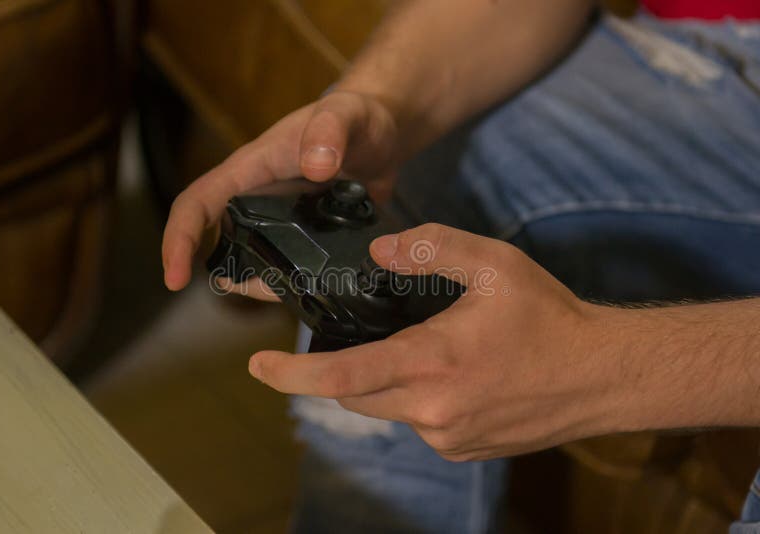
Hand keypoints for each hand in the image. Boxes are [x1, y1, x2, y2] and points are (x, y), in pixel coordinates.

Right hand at [162, 91, 399, 291]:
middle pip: (221, 239)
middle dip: (225, 272)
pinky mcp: (309, 232)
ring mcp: (283, 217)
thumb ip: (329, 131)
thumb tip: (315, 166)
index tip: (174, 278)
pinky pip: (291, 262)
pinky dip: (294, 280)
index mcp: (252, 167)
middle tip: (253, 292)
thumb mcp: (345, 115)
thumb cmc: (357, 115)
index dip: (179, 239)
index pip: (198, 202)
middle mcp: (260, 195)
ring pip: (256, 257)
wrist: (384, 128)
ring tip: (290, 294)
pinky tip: (311, 290)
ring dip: (263, 282)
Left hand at [247, 223, 617, 460]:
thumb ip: (428, 249)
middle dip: (339, 370)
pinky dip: (414, 396)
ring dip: (383, 379)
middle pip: (355, 394)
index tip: (259, 366)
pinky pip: (416, 422)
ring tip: (419, 347)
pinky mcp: (460, 449)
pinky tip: (450, 373)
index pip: (343, 375)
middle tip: (347, 339)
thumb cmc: (550, 318)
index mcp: (432, 362)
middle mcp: (432, 410)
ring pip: (386, 409)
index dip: (293, 373)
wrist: (601, 376)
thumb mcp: (492, 264)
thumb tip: (378, 252)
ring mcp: (446, 437)